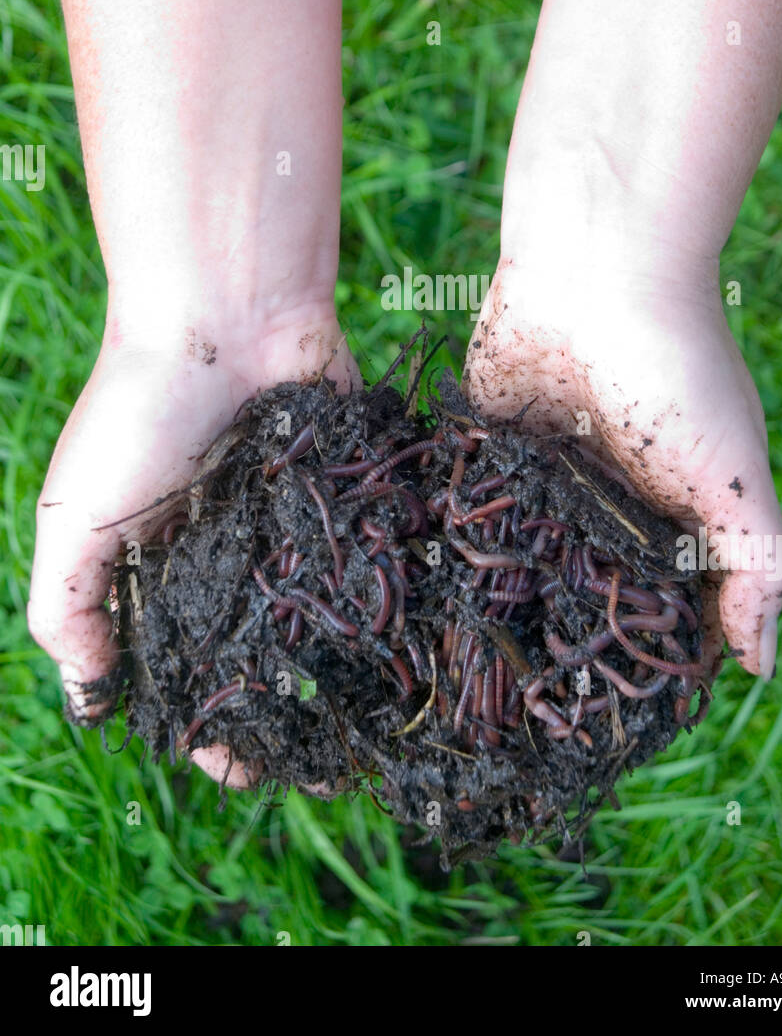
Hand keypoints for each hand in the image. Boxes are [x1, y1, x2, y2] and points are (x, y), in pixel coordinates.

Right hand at [28, 306, 358, 786]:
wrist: (223, 315)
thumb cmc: (137, 415)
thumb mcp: (72, 518)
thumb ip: (68, 609)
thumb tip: (90, 701)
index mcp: (161, 560)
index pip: (183, 665)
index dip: (206, 723)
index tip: (246, 771)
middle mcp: (227, 546)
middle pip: (259, 647)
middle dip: (286, 704)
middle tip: (329, 762)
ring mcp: (288, 517)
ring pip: (317, 610)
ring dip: (340, 665)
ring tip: (378, 721)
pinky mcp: (343, 485)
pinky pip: (368, 549)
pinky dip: (382, 592)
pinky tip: (408, 642)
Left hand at [464, 257, 781, 685]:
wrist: (596, 267)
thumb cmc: (679, 370)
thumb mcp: (735, 476)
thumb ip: (755, 566)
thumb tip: (756, 666)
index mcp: (668, 510)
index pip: (662, 605)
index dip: (649, 660)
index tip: (619, 730)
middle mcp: (605, 499)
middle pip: (583, 589)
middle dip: (562, 642)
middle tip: (526, 723)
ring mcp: (543, 473)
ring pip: (521, 556)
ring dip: (500, 602)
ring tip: (461, 681)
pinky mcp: (486, 441)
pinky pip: (468, 503)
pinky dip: (452, 540)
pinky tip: (425, 598)